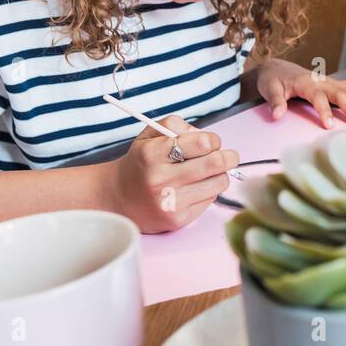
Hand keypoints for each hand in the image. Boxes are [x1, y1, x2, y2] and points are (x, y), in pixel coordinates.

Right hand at [104, 115, 237, 233]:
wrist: (117, 198)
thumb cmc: (140, 163)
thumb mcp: (149, 135)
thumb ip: (175, 125)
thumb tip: (203, 135)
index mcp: (153, 154)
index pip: (202, 143)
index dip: (213, 140)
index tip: (211, 142)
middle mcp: (161, 179)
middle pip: (216, 163)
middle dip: (228, 156)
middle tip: (227, 156)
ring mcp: (170, 202)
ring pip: (219, 182)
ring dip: (220, 174)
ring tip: (208, 172)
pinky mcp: (178, 220)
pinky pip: (211, 200)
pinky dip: (209, 191)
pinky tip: (195, 188)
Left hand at [255, 58, 345, 127]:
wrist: (276, 67)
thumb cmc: (272, 79)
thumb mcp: (269, 89)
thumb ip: (275, 101)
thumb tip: (277, 115)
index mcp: (306, 83)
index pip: (319, 97)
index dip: (324, 111)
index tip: (330, 126)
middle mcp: (320, 80)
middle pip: (340, 92)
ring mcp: (327, 80)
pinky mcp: (330, 82)